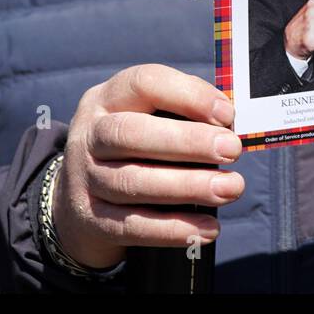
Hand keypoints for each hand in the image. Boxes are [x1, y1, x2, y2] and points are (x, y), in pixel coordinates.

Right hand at [52, 63, 243, 269]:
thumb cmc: (134, 149)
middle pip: (132, 134)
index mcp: (108, 99)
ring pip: (134, 182)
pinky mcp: (91, 219)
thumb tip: (229, 126)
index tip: (227, 114)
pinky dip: (174, 229)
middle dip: (188, 142)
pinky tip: (208, 228)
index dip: (187, 95)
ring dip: (189, 186)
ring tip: (230, 188)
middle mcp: (90, 134)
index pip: (143, 83)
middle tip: (232, 150)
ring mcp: (85, 178)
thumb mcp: (146, 118)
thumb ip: (183, 115)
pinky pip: (133, 226)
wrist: (81, 200)